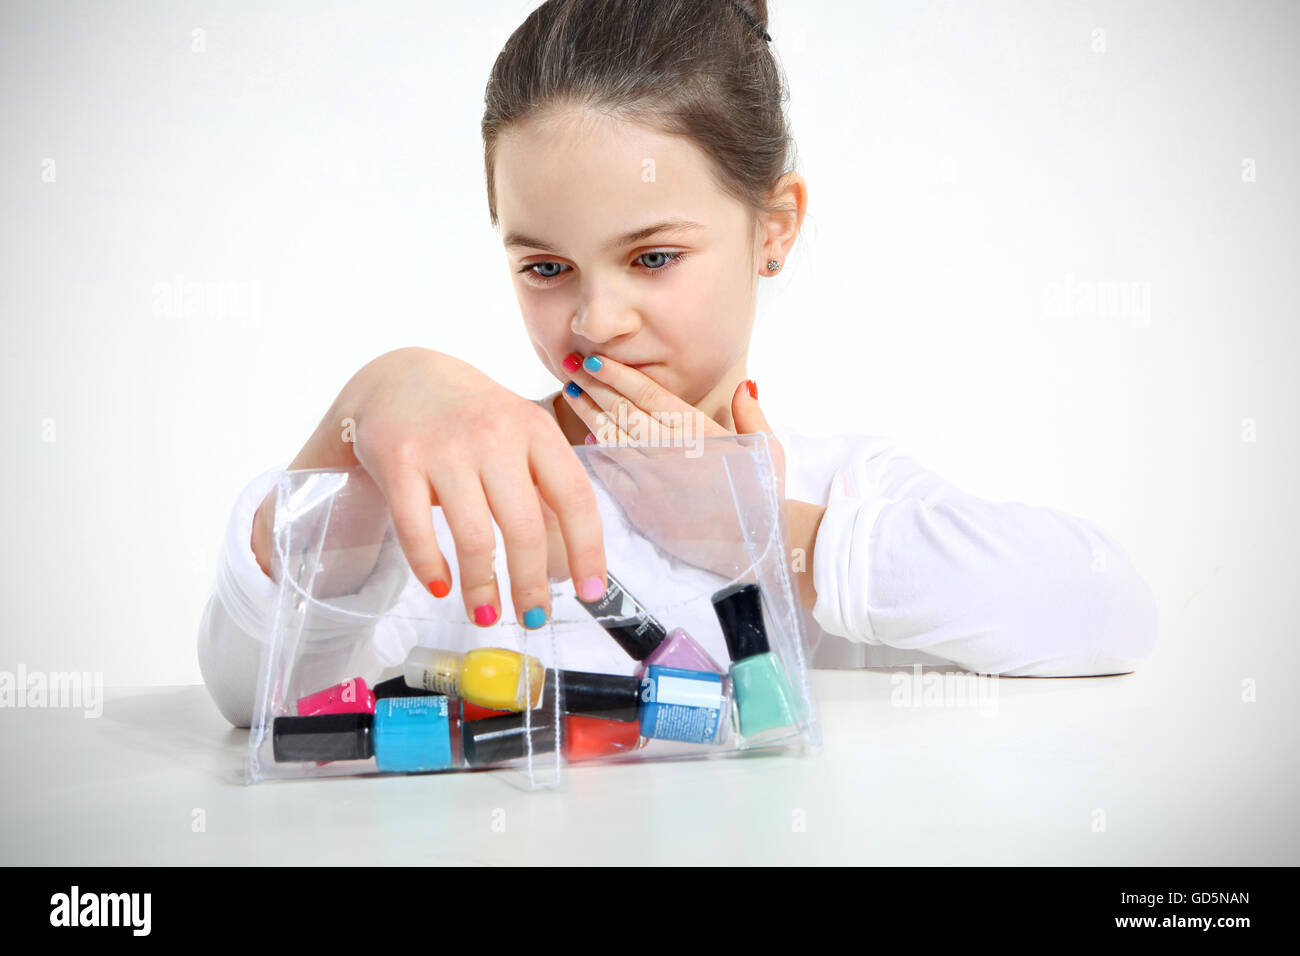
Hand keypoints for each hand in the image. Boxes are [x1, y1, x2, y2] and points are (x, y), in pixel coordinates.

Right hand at [255, 347, 607, 628]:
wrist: (400, 377)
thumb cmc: (474, 419)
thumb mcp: (519, 436)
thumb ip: (544, 487)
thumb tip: (569, 561)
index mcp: (536, 430)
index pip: (574, 496)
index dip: (588, 549)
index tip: (592, 591)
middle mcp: (494, 436)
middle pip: (524, 526)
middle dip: (531, 584)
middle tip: (534, 618)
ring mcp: (444, 448)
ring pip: (473, 536)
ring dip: (482, 587)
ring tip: (487, 614)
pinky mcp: (399, 461)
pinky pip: (417, 529)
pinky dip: (430, 567)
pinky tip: (441, 587)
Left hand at [559, 355, 786, 577]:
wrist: (753, 547)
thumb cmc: (762, 497)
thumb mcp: (768, 449)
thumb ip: (751, 414)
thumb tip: (745, 384)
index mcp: (698, 430)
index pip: (648, 393)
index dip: (619, 374)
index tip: (597, 360)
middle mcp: (670, 449)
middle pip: (622, 410)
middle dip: (593, 385)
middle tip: (570, 365)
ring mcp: (652, 477)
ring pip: (611, 437)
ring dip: (588, 413)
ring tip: (570, 393)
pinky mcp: (642, 505)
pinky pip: (611, 473)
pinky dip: (597, 455)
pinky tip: (587, 440)